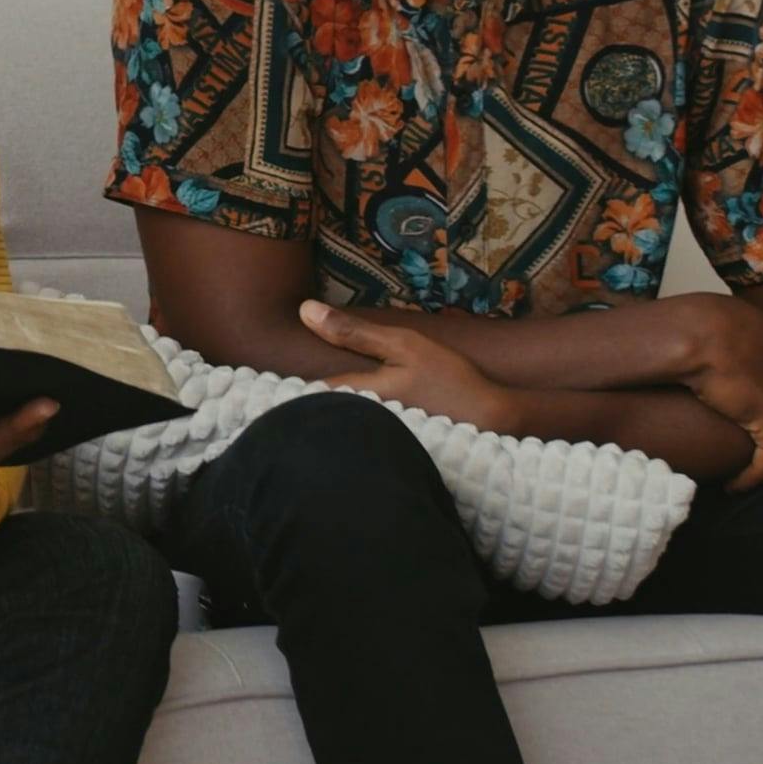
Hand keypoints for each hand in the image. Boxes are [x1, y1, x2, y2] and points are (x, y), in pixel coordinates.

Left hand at [300, 301, 527, 433]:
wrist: (493, 422)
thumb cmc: (448, 380)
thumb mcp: (403, 346)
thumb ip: (353, 332)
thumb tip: (304, 310)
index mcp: (354, 398)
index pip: (303, 394)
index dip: (282, 388)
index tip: (269, 380)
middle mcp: (358, 426)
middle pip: (316, 416)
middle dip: (302, 406)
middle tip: (283, 394)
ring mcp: (374, 444)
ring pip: (335, 430)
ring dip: (325, 420)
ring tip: (310, 412)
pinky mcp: (389, 453)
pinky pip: (356, 441)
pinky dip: (348, 433)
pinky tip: (349, 428)